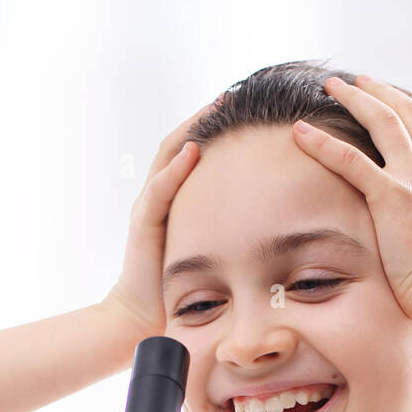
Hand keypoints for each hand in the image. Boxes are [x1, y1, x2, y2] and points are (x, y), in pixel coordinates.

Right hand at [102, 98, 220, 336]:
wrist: (143, 318)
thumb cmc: (178, 291)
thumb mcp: (211, 254)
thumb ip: (229, 233)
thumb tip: (269, 224)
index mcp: (175, 199)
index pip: (194, 152)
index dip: (214, 128)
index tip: (242, 109)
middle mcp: (159, 195)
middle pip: (180, 143)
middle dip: (204, 116)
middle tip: (232, 94)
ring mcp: (148, 206)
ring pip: (168, 155)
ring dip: (191, 128)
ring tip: (215, 106)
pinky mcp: (143, 223)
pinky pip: (159, 188)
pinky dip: (176, 167)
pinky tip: (194, 149)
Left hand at [291, 75, 411, 323]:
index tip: (401, 100)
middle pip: (410, 113)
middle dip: (383, 92)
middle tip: (359, 82)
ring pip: (381, 121)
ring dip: (355, 99)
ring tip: (331, 86)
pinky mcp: (390, 196)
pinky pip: (349, 160)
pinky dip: (321, 143)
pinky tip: (299, 131)